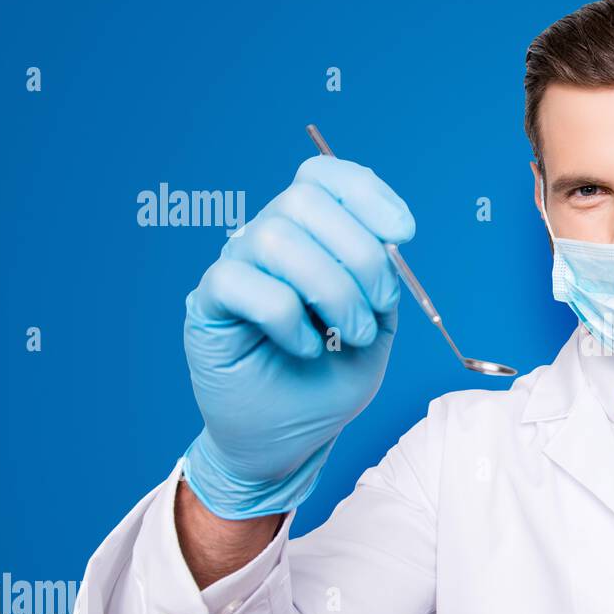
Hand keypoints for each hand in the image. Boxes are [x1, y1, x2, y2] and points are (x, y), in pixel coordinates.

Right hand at [181, 155, 415, 518]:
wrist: (288, 437)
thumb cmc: (330, 378)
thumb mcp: (377, 325)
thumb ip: (384, 280)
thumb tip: (388, 245)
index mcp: (312, 233)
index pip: (325, 176)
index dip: (368, 193)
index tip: (404, 234)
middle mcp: (269, 237)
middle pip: (305, 200)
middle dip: (360, 256)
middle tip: (377, 310)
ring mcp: (235, 266)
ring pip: (276, 238)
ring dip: (331, 290)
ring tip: (349, 334)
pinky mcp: (208, 303)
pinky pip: (242, 283)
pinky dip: (287, 317)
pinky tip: (305, 348)